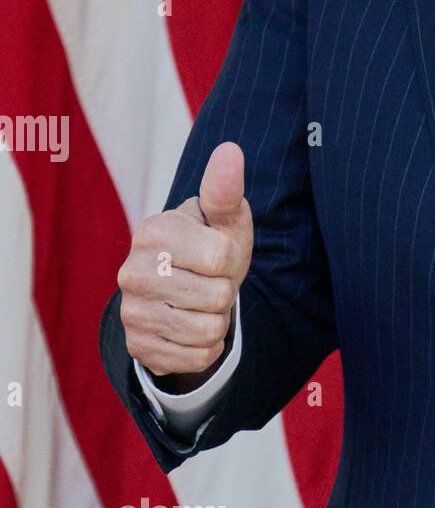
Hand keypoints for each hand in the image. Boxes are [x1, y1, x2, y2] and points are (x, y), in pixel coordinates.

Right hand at [117, 141, 252, 391]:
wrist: (191, 289)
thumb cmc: (212, 245)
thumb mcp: (225, 218)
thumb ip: (225, 189)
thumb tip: (230, 150)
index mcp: (153, 230)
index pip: (220, 258)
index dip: (231, 259)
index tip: (218, 253)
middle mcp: (131, 271)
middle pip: (217, 297)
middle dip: (226, 291)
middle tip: (210, 281)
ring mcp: (130, 312)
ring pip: (208, 330)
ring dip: (219, 320)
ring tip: (203, 303)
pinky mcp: (137, 347)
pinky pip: (196, 358)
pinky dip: (207, 348)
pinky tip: (194, 328)